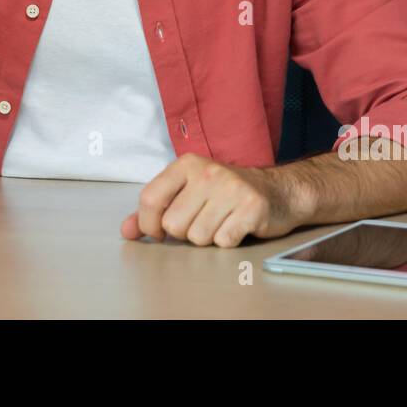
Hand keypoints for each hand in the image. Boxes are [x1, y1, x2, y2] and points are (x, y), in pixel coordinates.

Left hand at [120, 153, 299, 247]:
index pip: (150, 197)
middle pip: (173, 224)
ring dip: (208, 237)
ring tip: (221, 221)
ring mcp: (232, 189)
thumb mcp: (189, 191)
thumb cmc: (228, 193)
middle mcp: (208, 172)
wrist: (279, 191)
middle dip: (184, 233)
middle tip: (202, 221)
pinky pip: (223, 241)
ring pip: (197, 237)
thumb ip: (156, 209)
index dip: (148, 223)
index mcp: (187, 164)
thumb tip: (127, 230)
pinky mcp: (252, 208)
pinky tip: (237, 227)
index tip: (158, 232)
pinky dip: (228, 241)